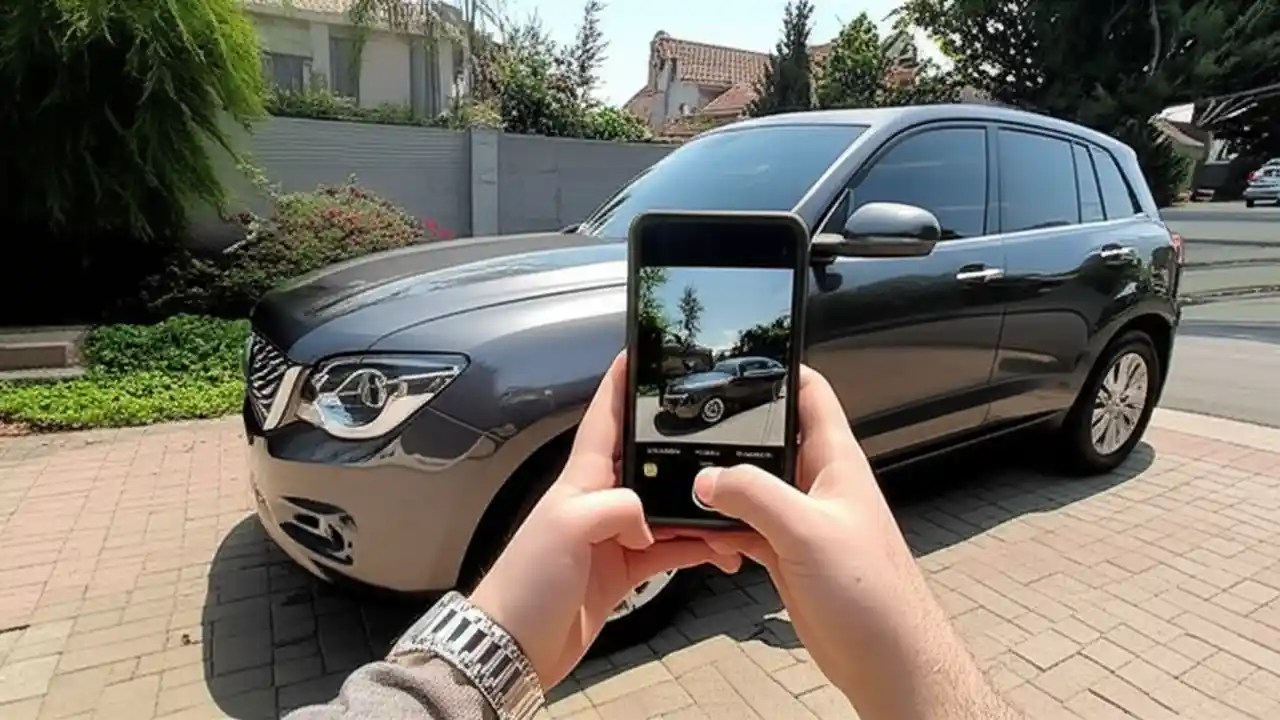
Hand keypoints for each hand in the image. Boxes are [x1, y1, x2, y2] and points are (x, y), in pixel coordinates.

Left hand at [470, 352, 741, 688]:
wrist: (515, 645)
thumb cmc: (527, 582)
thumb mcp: (569, 527)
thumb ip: (617, 507)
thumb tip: (649, 518)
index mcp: (581, 479)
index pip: (604, 418)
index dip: (620, 384)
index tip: (640, 352)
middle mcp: (600, 501)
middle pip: (649, 461)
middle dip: (682, 447)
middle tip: (720, 433)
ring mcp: (614, 535)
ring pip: (669, 507)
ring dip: (699, 507)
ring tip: (734, 507)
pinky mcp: (625, 569)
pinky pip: (672, 548)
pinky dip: (697, 547)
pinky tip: (721, 547)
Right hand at [685, 366, 1011, 719]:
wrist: (884, 657)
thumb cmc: (873, 592)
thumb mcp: (808, 530)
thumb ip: (755, 495)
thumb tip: (708, 477)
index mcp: (835, 461)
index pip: (809, 393)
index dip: (779, 368)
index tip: (740, 358)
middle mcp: (818, 483)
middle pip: (769, 439)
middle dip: (731, 435)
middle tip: (692, 432)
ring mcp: (802, 518)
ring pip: (752, 486)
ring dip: (722, 489)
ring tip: (692, 492)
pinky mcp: (788, 552)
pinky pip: (746, 526)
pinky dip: (724, 528)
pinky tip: (709, 536)